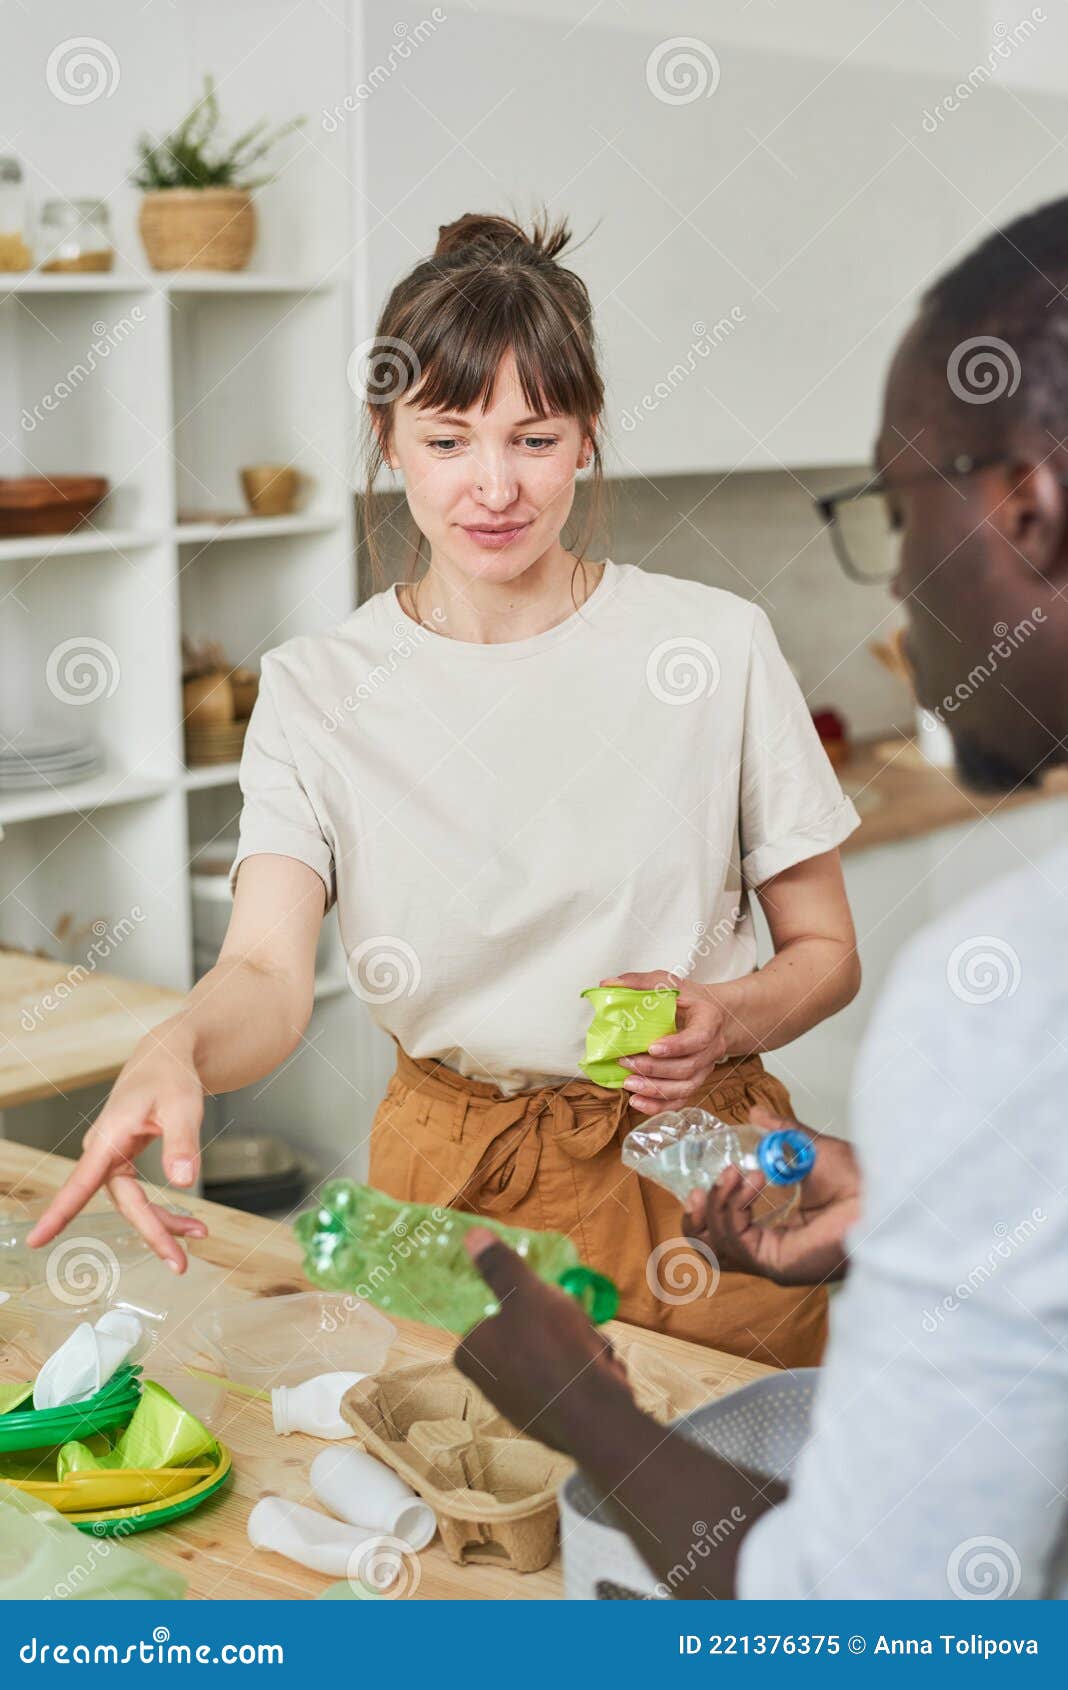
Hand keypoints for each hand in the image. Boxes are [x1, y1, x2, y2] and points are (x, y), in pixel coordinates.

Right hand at [25, 1032, 207, 1271]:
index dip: (59, 1213)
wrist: (166, 1059)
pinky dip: (163, 1211)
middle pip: (123, 1202)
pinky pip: (139, 1196)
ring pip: (133, 1203)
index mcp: (109, 1137)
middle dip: (151, 1232)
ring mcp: (112, 1158)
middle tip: (179, 1263)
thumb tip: (184, 1182)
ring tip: (199, 1234)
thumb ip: (182, 1143)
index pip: (81, 1182)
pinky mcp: (124, 1162)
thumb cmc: (170, 1077)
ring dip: (162, 1223)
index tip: (36, 1239)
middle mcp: (104, 1151)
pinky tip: (188, 1224)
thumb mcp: (183, 1105)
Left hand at [454, 1229, 632, 1451]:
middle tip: (572, 1323)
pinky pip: (569, 1378)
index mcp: (472, 1353)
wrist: (595, 1415)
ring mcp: (520, 1404)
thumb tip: (471, 1235)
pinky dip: (586, 1369)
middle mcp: (488, 1383)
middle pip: (526, 1333)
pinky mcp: (550, 1418)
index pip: (488, 1315)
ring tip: (590, 1348)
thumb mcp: (525, 1292)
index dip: (519, 1302)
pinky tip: (600, 1371)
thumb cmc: (551, 1346)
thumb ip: (499, 1266)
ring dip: (579, 1345)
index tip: (541, 1299)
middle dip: (559, 1326)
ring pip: (553, 1354)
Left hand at [601, 970, 730, 1114]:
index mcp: (709, 1021)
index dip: (676, 1046)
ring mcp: (705, 1068)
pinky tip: (637, 1101)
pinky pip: (681, 1100)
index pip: (698, 1038)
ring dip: (656, 1090)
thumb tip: (606, 985)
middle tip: (627, 1063)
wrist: (713, 1015)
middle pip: (688, 1067)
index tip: (652, 1047)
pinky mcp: (695, 1081)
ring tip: (629, 1084)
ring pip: (686, 1087)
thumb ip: (639, 982)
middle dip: (655, 1069)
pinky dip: (659, 1106)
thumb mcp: (668, 983)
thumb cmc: (688, 999)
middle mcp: (712, 1048)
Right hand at [682, 1106, 860, 1286]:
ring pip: (717, 1246)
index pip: (724, 1235)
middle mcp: (771, 1253)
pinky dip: (733, 1207)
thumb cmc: (861, 1181)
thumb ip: (780, 1135)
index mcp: (778, 1234)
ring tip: (737, 1173)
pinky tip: (752, 1180)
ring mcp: (773, 1263)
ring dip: (718, 1203)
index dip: (707, 1211)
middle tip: (698, 1188)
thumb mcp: (808, 1149)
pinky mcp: (778, 1265)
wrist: (885, 1195)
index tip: (705, 1180)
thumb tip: (755, 1114)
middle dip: (697, 1219)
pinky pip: (736, 1241)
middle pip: (711, 1251)